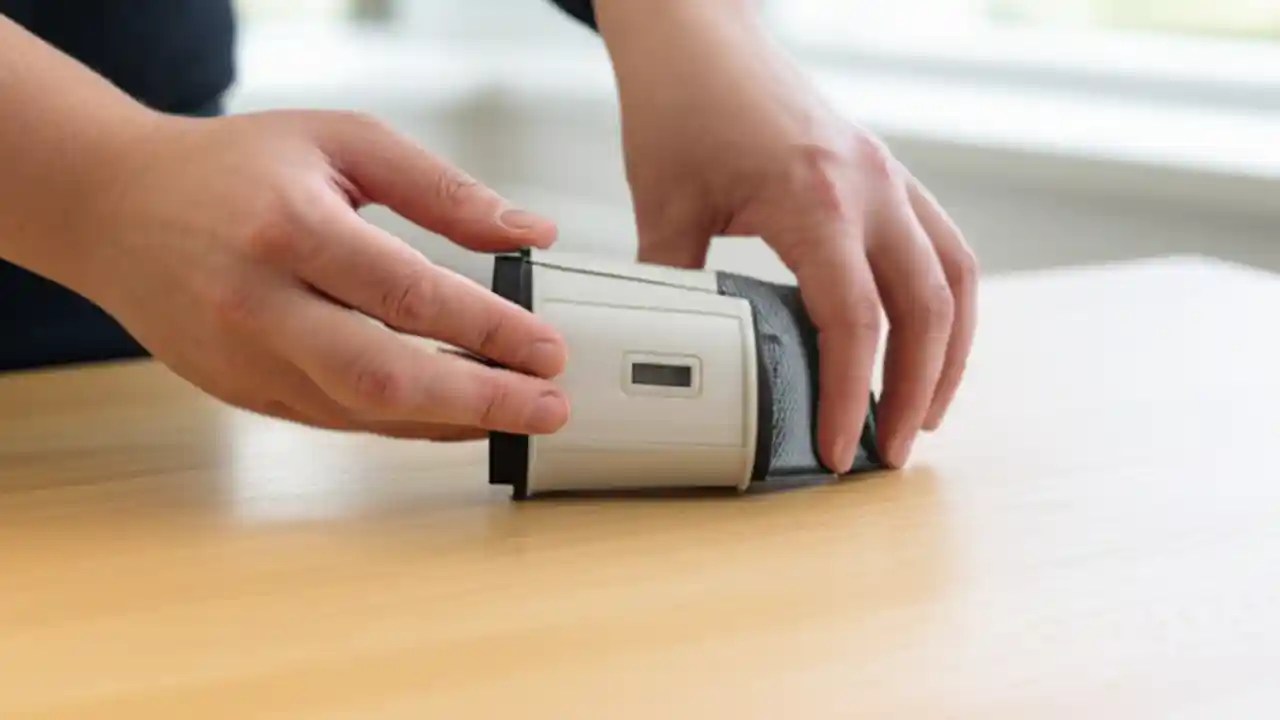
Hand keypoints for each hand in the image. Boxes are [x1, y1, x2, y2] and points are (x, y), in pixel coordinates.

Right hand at [60, 111, 570, 439]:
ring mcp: (245, 359)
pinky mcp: (242, 391)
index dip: (488, 329)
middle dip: (481, 402)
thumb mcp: (342, 142)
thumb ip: (439, 189)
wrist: (116, 207)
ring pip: (364, 413)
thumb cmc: (236, 168)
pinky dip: (405, 421)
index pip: (406, 293)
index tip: (549, 348)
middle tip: (550, 406)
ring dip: (452, 420)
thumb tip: (528, 233)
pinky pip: (339, 421)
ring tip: (518, 410)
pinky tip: (454, 411)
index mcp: (289, 228)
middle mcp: (260, 304)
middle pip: (384, 378)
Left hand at [597, 0, 977, 469]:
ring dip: (951, 351)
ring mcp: (887, 176)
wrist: (699, 34)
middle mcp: (870, 187)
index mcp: (817, 197)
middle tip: (892, 452)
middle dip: (919, 391)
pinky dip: (943, 302)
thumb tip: (680, 355)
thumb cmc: (683, 102)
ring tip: (926, 411)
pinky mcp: (885, 172)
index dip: (851, 396)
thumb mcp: (664, 205)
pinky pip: (942, 245)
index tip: (839, 451)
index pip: (855, 320)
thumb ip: (676, 287)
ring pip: (955, 276)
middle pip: (928, 308)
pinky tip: (922, 338)